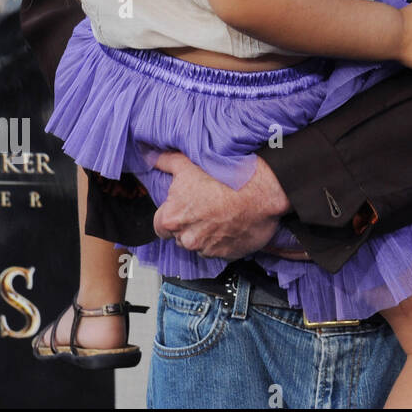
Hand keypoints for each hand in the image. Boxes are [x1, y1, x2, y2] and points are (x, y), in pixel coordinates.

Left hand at [153, 153, 287, 260]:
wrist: (263, 191)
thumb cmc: (226, 177)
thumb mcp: (190, 165)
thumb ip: (166, 163)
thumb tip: (148, 156)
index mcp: (171, 219)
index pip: (160, 225)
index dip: (173, 215)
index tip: (186, 207)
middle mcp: (186, 238)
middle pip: (180, 236)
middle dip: (190, 225)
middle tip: (207, 208)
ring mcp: (207, 249)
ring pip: (200, 245)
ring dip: (207, 234)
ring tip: (223, 215)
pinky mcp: (227, 255)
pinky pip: (220, 250)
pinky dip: (224, 240)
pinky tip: (233, 223)